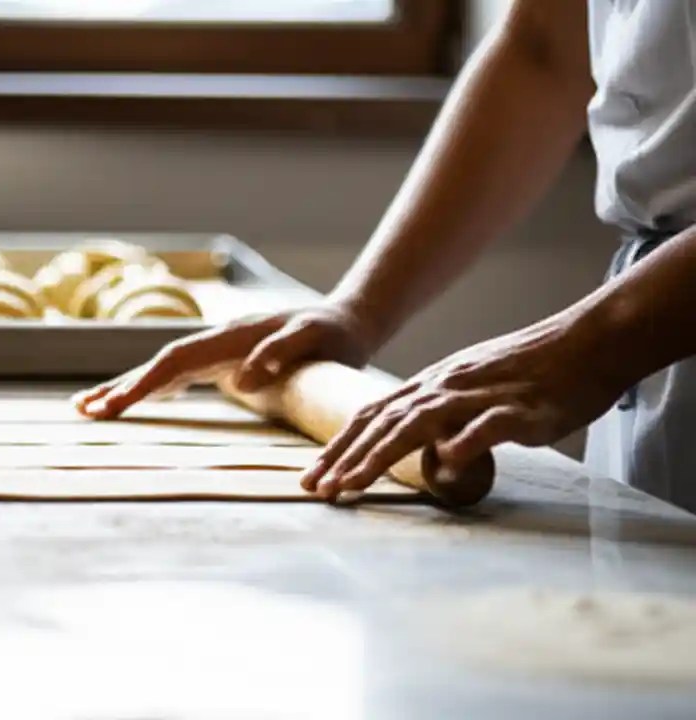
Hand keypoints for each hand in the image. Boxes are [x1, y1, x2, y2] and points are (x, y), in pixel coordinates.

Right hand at [73, 302, 377, 419]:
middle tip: (83, 410)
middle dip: (121, 387)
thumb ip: (280, 354)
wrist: (349, 321)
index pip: (176, 362)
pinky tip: (131, 398)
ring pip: (162, 370)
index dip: (143, 384)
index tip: (114, 406)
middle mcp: (217, 340)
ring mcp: (217, 350)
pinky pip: (177, 376)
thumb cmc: (335, 337)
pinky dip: (150, 388)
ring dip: (127, 388)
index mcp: (232, 337)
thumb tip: (240, 379)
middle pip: (159, 365)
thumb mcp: (317, 340)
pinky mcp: (222, 361)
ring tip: (90, 407)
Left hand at [300, 314, 626, 499]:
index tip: (311, 476)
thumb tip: (429, 454)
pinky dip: (465, 443)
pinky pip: (488, 426)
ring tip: (350, 484)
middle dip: (344, 457)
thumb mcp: (472, 393)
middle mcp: (444, 387)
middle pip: (383, 422)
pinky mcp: (518, 409)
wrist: (587, 344)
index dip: (339, 446)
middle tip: (315, 489)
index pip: (372, 416)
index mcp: (431, 385)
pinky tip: (447, 464)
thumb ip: (443, 419)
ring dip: (379, 455)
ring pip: (418, 424)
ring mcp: (479, 396)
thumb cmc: (531, 374)